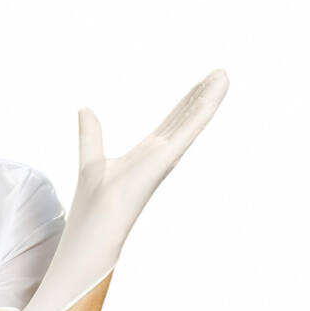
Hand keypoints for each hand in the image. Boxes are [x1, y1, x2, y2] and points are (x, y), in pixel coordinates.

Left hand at [22, 68, 229, 310]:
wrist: (91, 237)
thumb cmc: (92, 210)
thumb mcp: (92, 159)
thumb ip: (91, 135)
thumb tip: (85, 109)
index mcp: (147, 156)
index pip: (171, 123)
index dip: (185, 102)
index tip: (201, 83)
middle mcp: (160, 157)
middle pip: (184, 120)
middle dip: (200, 96)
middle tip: (219, 73)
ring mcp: (164, 159)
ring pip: (191, 123)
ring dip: (208, 98)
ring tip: (223, 74)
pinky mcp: (164, 161)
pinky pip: (188, 130)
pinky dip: (203, 109)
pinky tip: (215, 88)